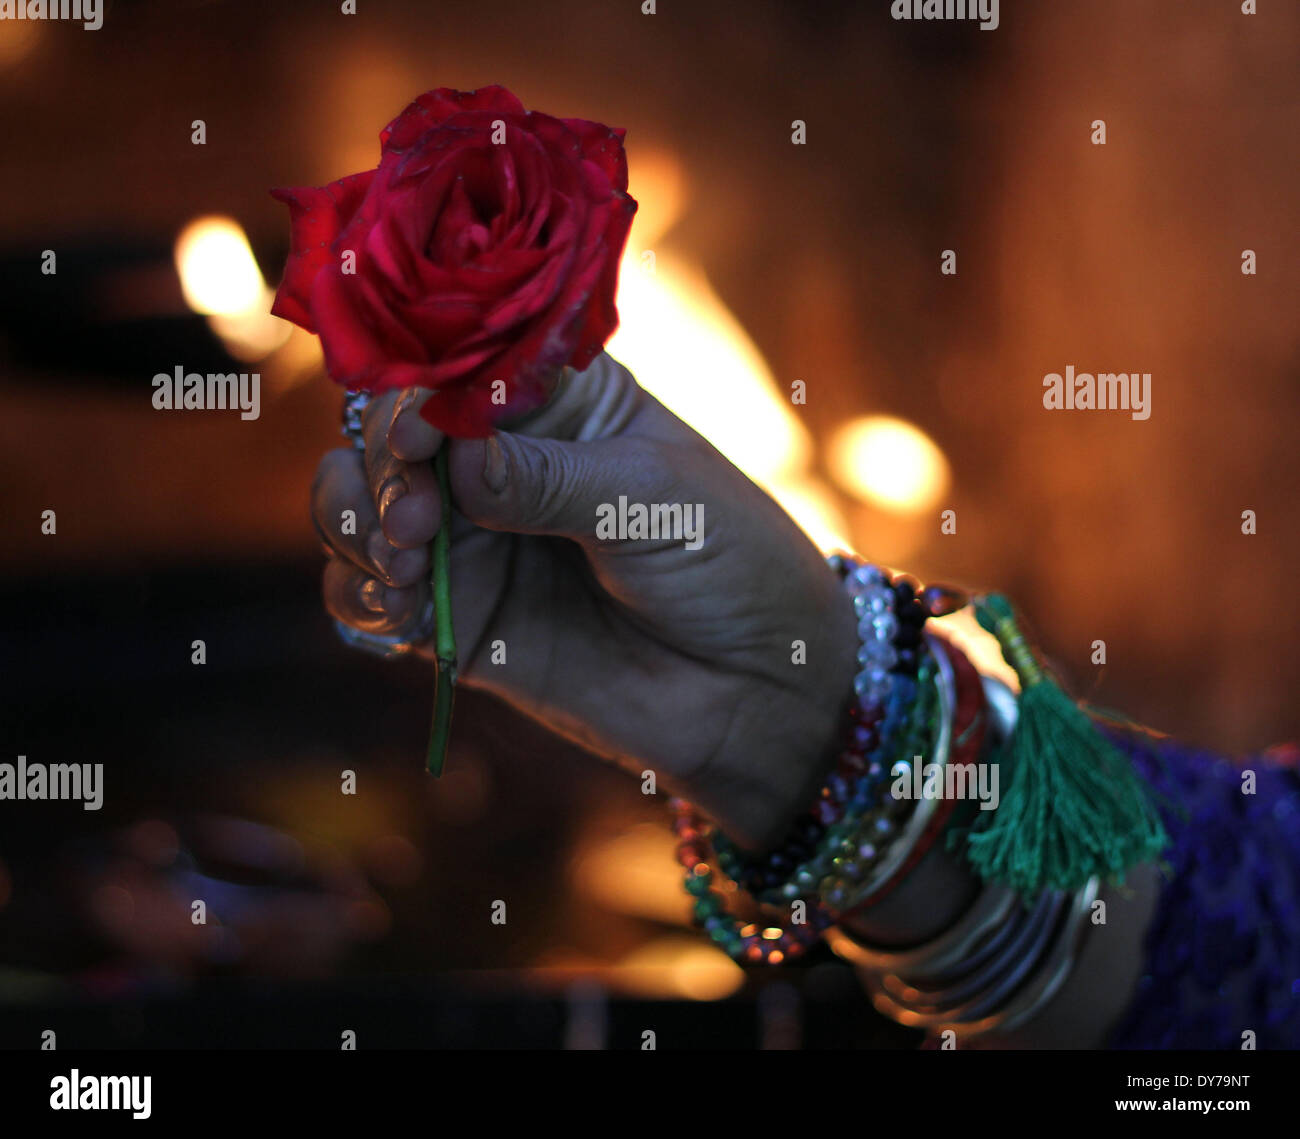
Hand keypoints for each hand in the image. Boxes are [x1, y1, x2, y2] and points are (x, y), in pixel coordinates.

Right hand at [312, 353, 857, 847]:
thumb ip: (549, 479)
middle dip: (381, 470)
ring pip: (358, 508)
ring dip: (353, 525)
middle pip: (388, 436)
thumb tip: (456, 458)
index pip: (452, 370)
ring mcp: (472, 541)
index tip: (419, 437)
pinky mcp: (458, 619)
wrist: (759, 687)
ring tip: (402, 563)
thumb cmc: (729, 561)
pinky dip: (358, 597)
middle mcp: (497, 462)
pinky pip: (369, 599)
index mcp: (553, 401)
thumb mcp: (652, 497)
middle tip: (414, 520)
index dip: (417, 396)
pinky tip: (399, 609)